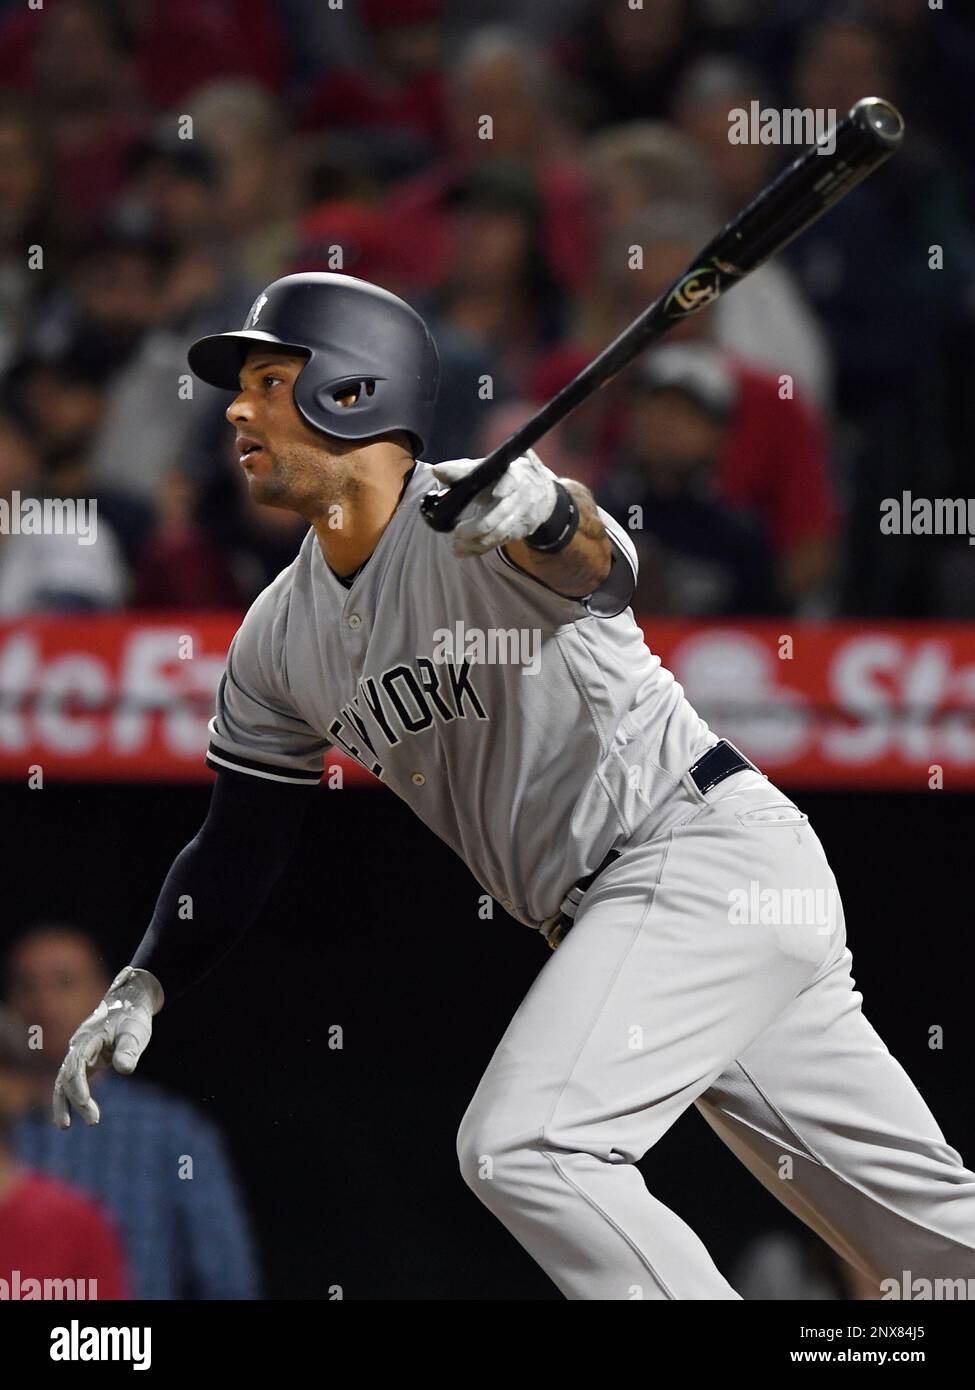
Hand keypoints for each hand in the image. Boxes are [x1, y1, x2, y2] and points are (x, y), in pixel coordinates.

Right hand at [52, 966, 164, 1128]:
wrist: (128, 1001)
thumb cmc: (132, 1017)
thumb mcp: (135, 1031)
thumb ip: (128, 1049)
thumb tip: (125, 1069)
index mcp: (88, 1039)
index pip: (76, 1066)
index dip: (78, 1086)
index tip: (85, 1104)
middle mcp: (77, 1046)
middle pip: (68, 1076)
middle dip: (77, 1099)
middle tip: (94, 1120)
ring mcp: (78, 1053)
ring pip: (63, 1079)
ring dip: (64, 1101)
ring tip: (64, 1126)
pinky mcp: (83, 1059)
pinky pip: (70, 1079)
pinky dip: (69, 1095)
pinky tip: (73, 1113)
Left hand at [430, 450, 558, 556]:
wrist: (540, 492)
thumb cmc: (503, 477)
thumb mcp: (487, 469)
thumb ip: (461, 470)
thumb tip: (437, 471)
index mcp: (513, 475)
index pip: (511, 480)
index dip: (505, 486)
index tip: (496, 493)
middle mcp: (520, 496)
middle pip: (500, 514)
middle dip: (477, 527)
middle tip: (457, 531)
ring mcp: (521, 516)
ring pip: (498, 533)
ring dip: (475, 542)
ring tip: (455, 544)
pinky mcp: (519, 531)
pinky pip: (497, 543)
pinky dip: (478, 549)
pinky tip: (462, 550)